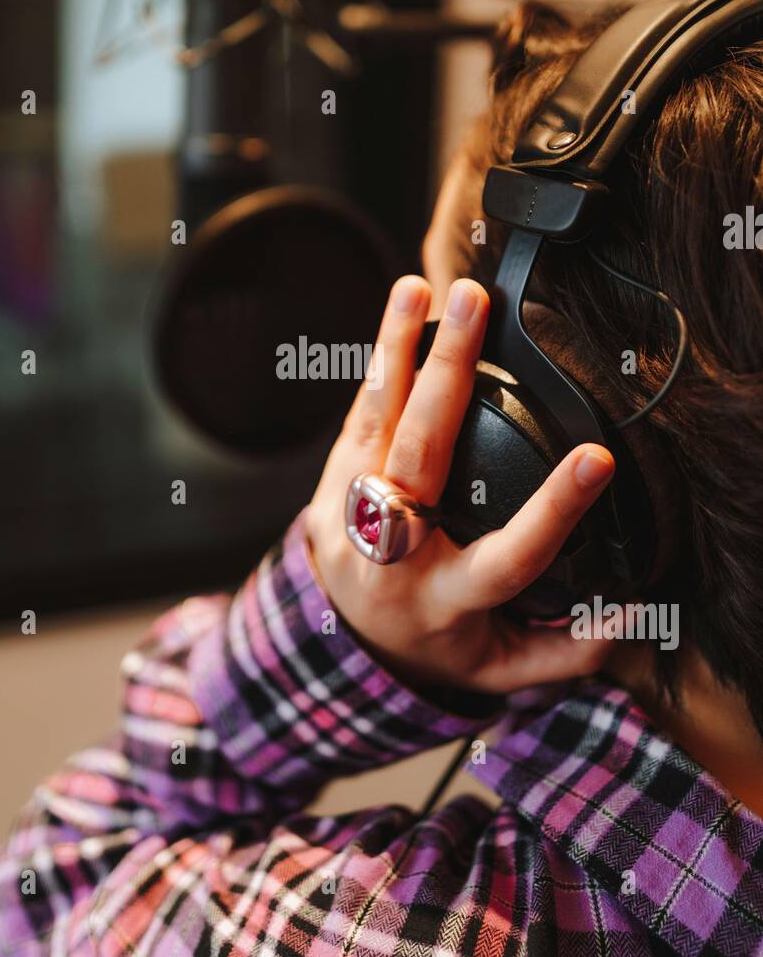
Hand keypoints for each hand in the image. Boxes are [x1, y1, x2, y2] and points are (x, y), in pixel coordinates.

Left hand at [305, 275, 616, 697]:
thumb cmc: (436, 646)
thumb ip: (563, 648)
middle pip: (420, 460)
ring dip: (398, 350)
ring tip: (418, 288)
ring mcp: (350, 519)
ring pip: (374, 426)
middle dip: (447, 377)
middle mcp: (392, 555)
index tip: (596, 458)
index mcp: (447, 599)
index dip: (553, 511)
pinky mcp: (328, 490)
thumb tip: (629, 617)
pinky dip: (379, 365)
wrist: (343, 652)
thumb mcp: (499, 669)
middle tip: (473, 308)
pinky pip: (357, 420)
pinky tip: (399, 315)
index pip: (509, 555)